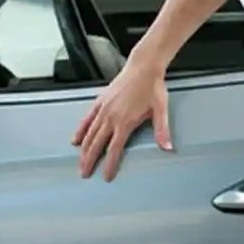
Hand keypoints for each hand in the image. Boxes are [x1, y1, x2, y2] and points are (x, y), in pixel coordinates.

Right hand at [71, 59, 171, 180]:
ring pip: (89, 134)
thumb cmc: (153, 87)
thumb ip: (162, 130)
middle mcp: (110, 117)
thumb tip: (167, 147)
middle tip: (85, 174)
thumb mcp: (161, 109)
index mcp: (125, 122)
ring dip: (83, 150)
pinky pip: (87, 119)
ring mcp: (103, 109)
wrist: (143, 67)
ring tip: (80, 162)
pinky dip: (80, 130)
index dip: (110, 164)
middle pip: (96, 144)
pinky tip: (75, 139)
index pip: (114, 149)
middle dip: (90, 161)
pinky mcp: (100, 101)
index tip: (106, 177)